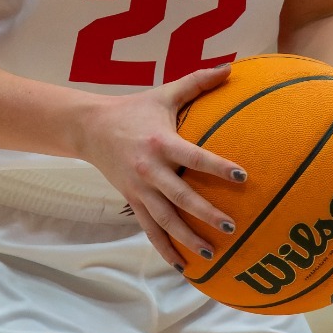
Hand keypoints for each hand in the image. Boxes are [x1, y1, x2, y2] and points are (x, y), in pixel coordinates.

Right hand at [75, 65, 247, 271]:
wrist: (89, 128)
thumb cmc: (134, 109)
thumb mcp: (164, 94)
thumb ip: (197, 82)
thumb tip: (231, 66)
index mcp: (161, 143)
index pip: (194, 157)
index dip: (217, 166)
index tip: (242, 176)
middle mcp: (150, 169)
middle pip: (180, 196)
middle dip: (205, 213)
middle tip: (231, 226)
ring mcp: (139, 189)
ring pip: (165, 219)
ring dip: (187, 238)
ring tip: (211, 253)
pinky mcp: (132, 201)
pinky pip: (149, 229)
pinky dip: (165, 248)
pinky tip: (182, 266)